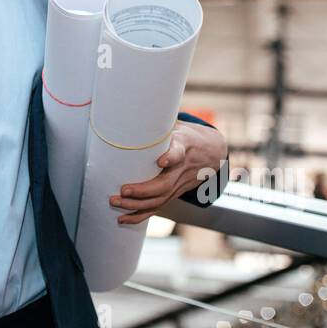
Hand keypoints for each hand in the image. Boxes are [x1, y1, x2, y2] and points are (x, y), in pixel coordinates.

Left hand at [109, 120, 226, 223]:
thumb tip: (129, 109)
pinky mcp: (173, 193)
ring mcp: (178, 184)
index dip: (171, 157)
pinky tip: (123, 219)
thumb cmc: (185, 135)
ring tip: (115, 202)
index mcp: (183, 147)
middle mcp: (181, 169)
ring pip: (159, 199)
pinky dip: (140, 214)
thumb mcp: (177, 124)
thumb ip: (157, 122)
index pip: (179, 153)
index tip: (162, 161)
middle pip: (164, 184)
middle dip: (142, 190)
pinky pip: (157, 207)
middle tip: (122, 190)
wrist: (212, 152)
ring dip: (136, 204)